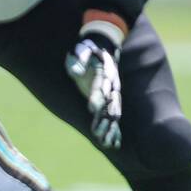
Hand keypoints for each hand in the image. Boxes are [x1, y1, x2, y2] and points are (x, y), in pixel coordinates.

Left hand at [65, 33, 122, 148]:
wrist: (104, 47)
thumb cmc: (90, 49)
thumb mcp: (83, 49)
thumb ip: (79, 59)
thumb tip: (76, 72)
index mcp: (106, 73)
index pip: (102, 87)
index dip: (97, 97)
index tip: (92, 108)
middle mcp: (112, 86)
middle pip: (110, 104)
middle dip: (104, 120)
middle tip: (97, 134)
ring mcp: (112, 94)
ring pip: (113, 114)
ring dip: (110, 129)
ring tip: (106, 143)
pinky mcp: (110, 101)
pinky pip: (113, 117)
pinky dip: (114, 130)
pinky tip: (114, 144)